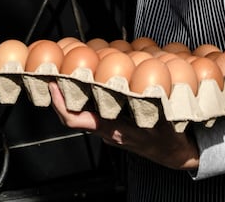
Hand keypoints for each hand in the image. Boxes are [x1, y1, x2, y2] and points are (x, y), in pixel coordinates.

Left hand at [49, 82, 198, 170]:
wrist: (171, 154)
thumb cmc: (167, 139)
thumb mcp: (165, 123)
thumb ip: (155, 106)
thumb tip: (150, 88)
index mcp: (114, 130)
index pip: (76, 120)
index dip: (60, 104)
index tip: (53, 85)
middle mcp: (106, 131)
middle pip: (73, 115)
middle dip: (61, 94)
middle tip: (55, 70)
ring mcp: (108, 131)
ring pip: (82, 113)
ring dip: (73, 95)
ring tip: (69, 72)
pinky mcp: (112, 127)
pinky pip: (93, 112)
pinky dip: (88, 97)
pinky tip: (93, 81)